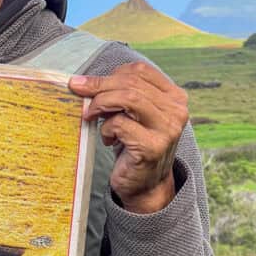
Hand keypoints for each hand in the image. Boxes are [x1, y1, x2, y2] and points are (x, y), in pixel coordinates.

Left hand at [69, 62, 188, 213]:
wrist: (146, 185)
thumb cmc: (134, 144)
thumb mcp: (132, 114)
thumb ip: (121, 94)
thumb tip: (84, 81)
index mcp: (174, 97)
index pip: (140, 71)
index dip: (110, 74)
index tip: (87, 83)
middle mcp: (176, 110)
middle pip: (131, 82)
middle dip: (99, 86)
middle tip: (78, 92)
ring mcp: (167, 129)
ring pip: (128, 98)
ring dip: (101, 103)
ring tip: (92, 115)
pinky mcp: (153, 146)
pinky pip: (120, 124)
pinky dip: (106, 129)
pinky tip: (108, 140)